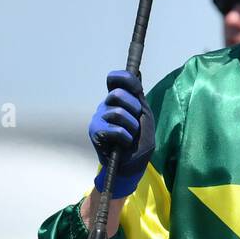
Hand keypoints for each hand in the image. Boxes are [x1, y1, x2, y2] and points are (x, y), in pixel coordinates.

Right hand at [88, 70, 155, 198]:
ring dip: (131, 127)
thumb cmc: (139, 140)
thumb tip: (136, 74)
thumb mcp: (144, 115)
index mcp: (117, 100)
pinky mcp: (95, 132)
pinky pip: (116, 130)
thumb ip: (138, 96)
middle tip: (135, 122)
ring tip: (130, 136)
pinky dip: (126, 139)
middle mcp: (105, 105)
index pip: (115, 79)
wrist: (133, 164)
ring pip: (118, 113)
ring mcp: (98, 118)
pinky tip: (123, 144)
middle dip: (133, 109)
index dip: (124, 78)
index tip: (136, 89)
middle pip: (118, 94)